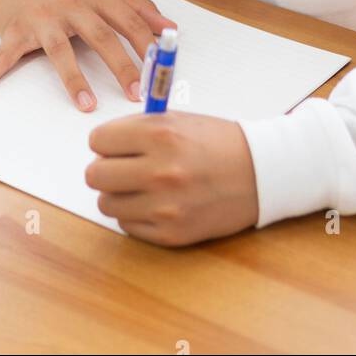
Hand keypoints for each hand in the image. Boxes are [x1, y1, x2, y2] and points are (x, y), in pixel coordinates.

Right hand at [0, 0, 172, 108]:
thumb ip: (136, 6)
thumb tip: (170, 28)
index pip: (128, 20)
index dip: (147, 45)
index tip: (161, 68)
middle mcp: (70, 2)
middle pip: (101, 35)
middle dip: (122, 65)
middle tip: (136, 92)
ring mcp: (41, 17)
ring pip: (60, 49)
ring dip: (74, 79)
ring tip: (87, 104)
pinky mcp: (15, 29)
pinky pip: (5, 54)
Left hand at [85, 111, 259, 245]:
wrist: (260, 173)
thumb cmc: (216, 143)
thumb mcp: (175, 121)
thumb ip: (135, 131)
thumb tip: (100, 147)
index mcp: (160, 135)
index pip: (97, 141)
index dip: (105, 142)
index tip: (115, 145)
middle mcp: (160, 172)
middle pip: (95, 175)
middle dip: (105, 169)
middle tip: (122, 167)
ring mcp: (166, 207)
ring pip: (106, 204)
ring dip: (118, 194)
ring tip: (141, 186)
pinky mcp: (172, 234)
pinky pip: (128, 226)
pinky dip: (136, 215)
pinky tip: (156, 203)